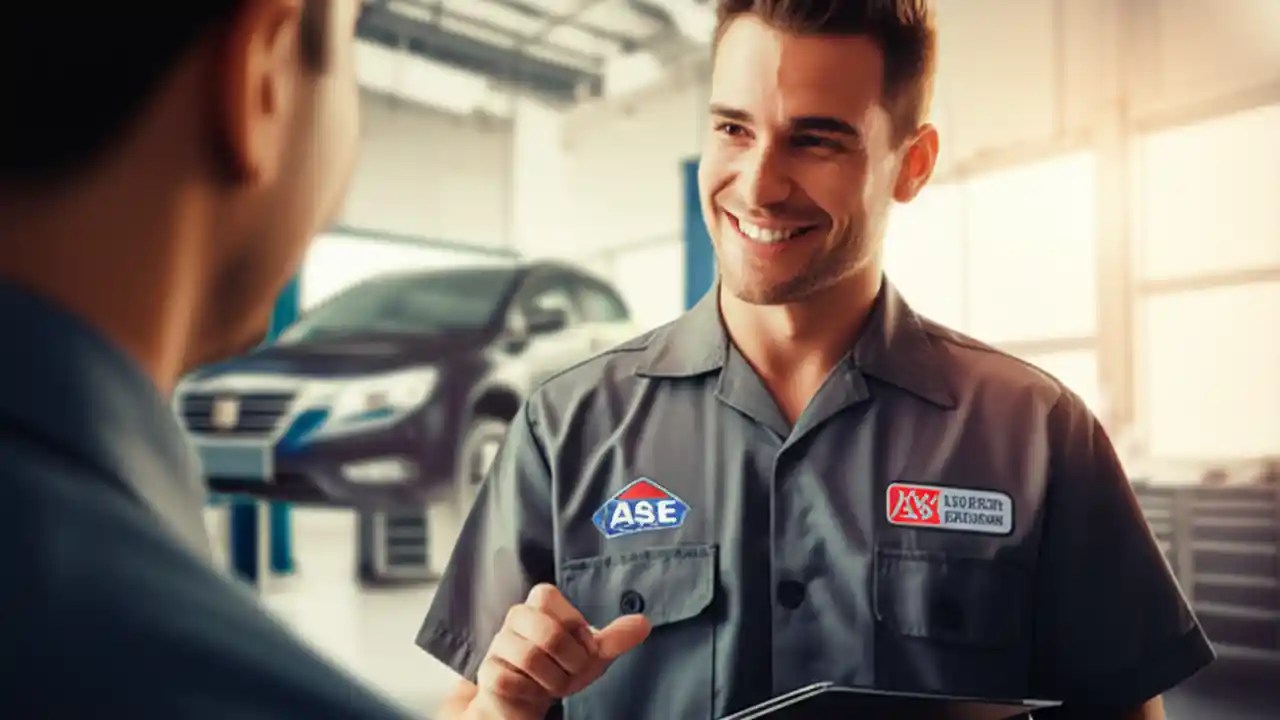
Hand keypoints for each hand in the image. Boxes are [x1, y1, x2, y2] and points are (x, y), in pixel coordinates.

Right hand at [472, 583, 650, 718]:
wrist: (527, 700)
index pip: (550, 597)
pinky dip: (533, 692)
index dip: (574, 628)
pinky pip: (513, 680)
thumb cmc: (559, 667)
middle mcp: (515, 617)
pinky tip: (534, 691)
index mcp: (539, 603)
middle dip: (570, 660)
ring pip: (531, 658)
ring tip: (554, 684)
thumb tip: (645, 623)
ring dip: (554, 680)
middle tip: (571, 670)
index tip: (581, 646)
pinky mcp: (488, 672)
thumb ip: (615, 638)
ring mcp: (498, 644)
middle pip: (549, 633)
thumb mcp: (592, 654)